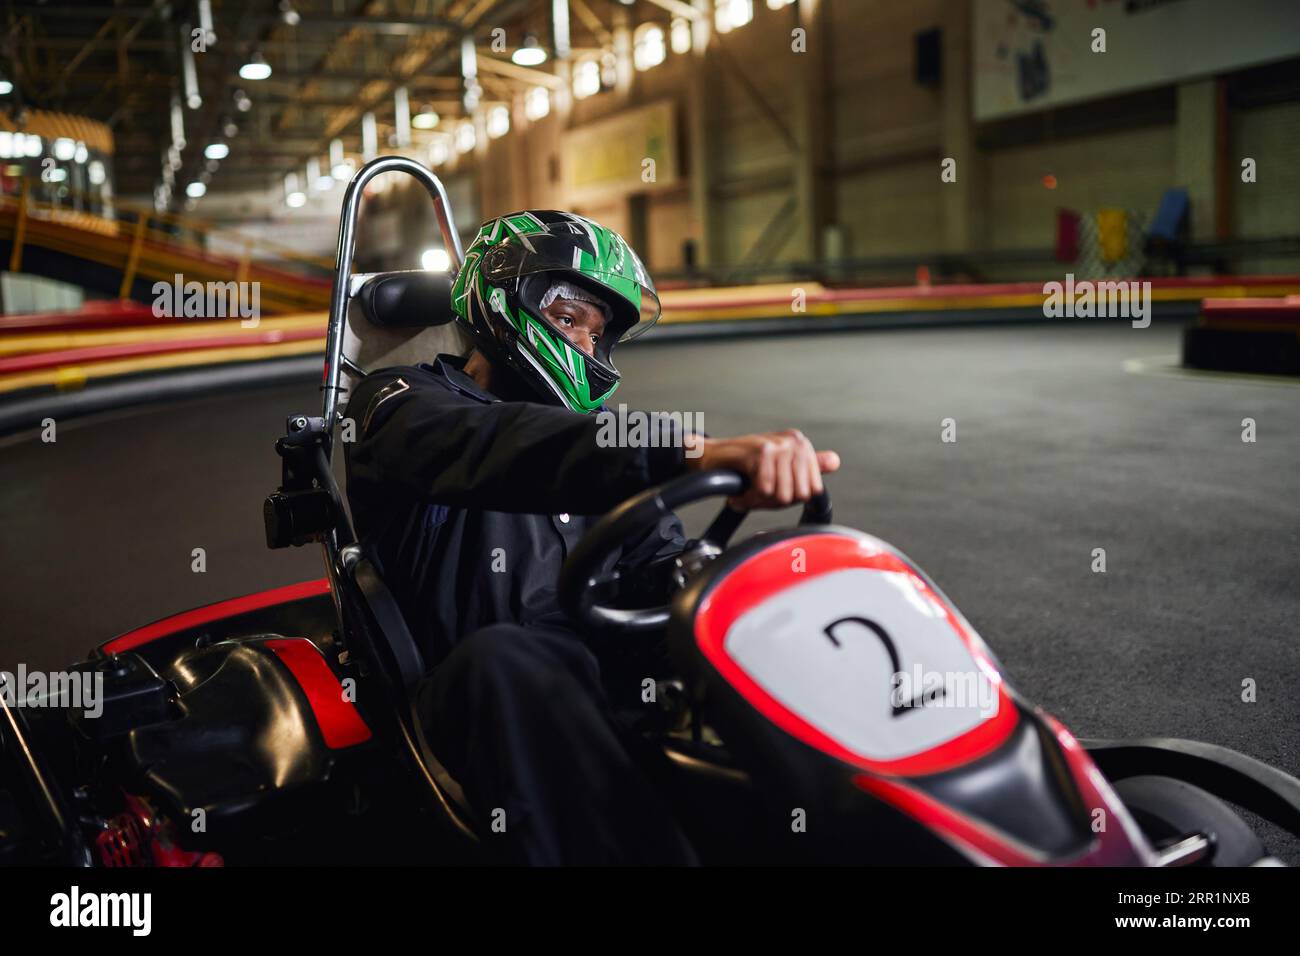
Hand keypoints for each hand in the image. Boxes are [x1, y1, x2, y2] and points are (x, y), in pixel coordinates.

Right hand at [684, 430, 840, 510]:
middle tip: (756, 497)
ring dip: (760, 502)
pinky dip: (750, 499)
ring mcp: (777, 446)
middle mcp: (793, 442)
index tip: (771, 496)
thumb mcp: (778, 465)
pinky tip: (740, 495)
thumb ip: (806, 464)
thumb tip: (835, 461)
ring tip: (747, 495)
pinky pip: (764, 490)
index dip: (790, 500)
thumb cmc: (742, 464)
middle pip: (798, 495)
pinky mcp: (760, 452)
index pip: (813, 490)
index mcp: (800, 444)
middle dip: (774, 503)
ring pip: (781, 494)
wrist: (708, 456)